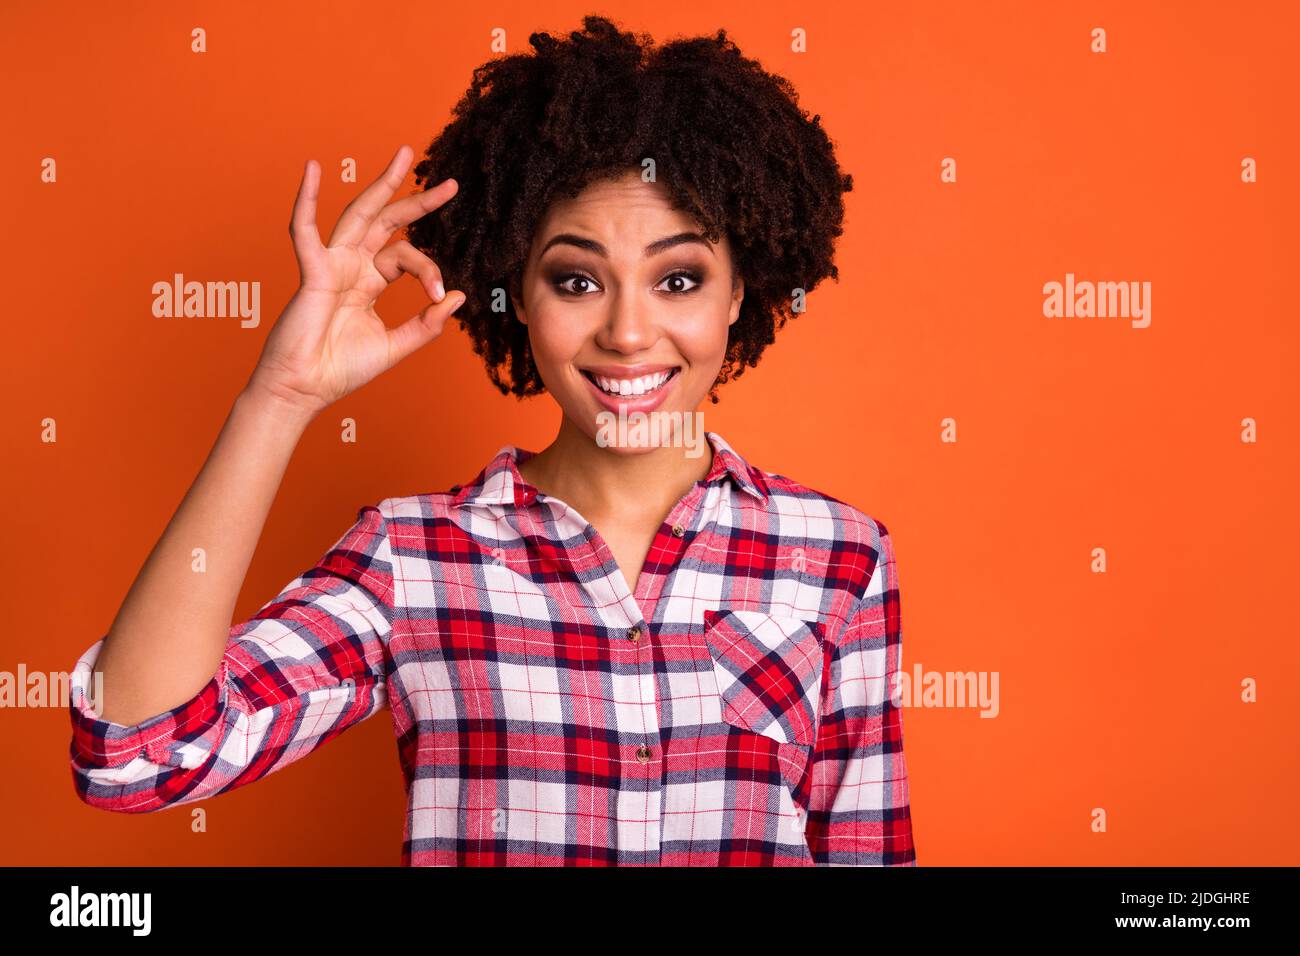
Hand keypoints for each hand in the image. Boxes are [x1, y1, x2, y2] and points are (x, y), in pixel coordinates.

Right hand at [245, 144, 462, 415]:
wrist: (305, 389)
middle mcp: (351, 267)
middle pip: (387, 222)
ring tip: (404, 157)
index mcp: (368, 282)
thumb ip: (426, 323)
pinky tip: (313, 169)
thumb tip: (457, 297)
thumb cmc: (340, 370)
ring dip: (381, 185)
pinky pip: (305, 231)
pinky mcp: (311, 272)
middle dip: (418, 200)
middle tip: (450, 184)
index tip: (440, 293)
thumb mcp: (395, 346)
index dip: (428, 268)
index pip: (406, 256)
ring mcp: (331, 265)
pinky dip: (307, 200)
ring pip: (359, 215)